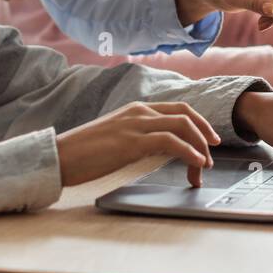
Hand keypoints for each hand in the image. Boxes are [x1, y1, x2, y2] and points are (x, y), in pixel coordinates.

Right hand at [56, 101, 220, 188]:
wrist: (58, 157)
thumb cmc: (83, 153)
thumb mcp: (116, 139)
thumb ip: (138, 138)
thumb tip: (159, 150)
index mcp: (135, 109)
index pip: (177, 108)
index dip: (198, 122)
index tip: (208, 138)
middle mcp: (139, 111)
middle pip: (185, 114)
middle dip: (204, 131)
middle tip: (214, 149)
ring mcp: (135, 124)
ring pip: (182, 126)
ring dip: (200, 146)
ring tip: (205, 164)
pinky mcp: (131, 142)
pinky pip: (171, 142)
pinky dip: (189, 151)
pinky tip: (196, 163)